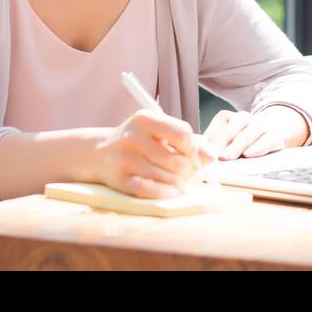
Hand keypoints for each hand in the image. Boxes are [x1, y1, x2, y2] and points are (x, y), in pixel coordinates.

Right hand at [94, 109, 215, 198]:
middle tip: (186, 173)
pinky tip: (170, 190)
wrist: (100, 153)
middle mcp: (133, 136)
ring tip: (177, 181)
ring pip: (167, 178)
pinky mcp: (120, 180)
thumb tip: (211, 157)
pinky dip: (166, 193)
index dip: (192, 149)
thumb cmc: (139, 142)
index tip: (190, 155)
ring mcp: (125, 158)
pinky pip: (151, 191)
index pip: (184, 134)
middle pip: (178, 160)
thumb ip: (188, 141)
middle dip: (188, 171)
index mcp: (146, 118)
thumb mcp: (159, 132)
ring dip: (179, 184)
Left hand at [202, 108, 292, 159]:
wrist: (273, 131)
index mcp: (227, 117)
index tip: (201, 154)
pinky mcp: (274, 136)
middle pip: (229, 132)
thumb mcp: (226, 138)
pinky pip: (265, 141)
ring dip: (235, 148)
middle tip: (211, 157)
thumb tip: (200, 154)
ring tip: (226, 158)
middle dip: (219, 145)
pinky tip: (249, 155)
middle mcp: (243, 118)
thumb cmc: (243, 139)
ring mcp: (259, 125)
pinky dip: (256, 148)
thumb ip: (214, 144)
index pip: (216, 129)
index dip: (208, 143)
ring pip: (246, 136)